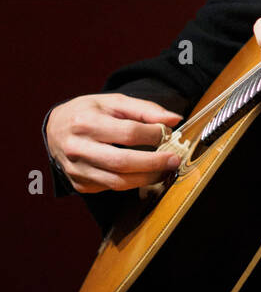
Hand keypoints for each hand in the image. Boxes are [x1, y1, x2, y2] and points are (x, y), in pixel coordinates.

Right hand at [46, 93, 184, 193]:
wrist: (55, 129)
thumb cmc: (88, 113)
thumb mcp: (113, 102)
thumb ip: (145, 109)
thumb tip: (174, 119)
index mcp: (85, 122)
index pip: (128, 132)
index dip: (153, 134)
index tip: (168, 133)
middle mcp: (77, 148)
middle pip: (122, 162)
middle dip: (154, 163)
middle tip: (174, 159)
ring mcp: (76, 169)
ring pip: (118, 182)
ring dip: (147, 178)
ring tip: (164, 170)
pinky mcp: (80, 183)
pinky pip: (110, 188)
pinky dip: (132, 183)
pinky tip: (144, 175)